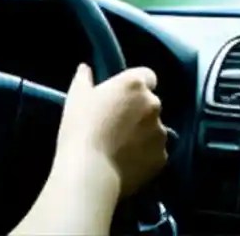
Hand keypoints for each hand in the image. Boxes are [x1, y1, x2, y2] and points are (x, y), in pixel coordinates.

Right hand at [53, 64, 167, 197]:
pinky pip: (155, 152)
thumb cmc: (81, 128)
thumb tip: (85, 68)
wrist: (90, 171)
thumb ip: (84, 79)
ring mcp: (161, 132)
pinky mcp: (162, 158)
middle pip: (150, 103)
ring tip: (120, 148)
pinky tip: (127, 163)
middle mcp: (153, 104)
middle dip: (139, 111)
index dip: (136, 85)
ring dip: (143, 134)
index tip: (122, 97)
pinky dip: (145, 155)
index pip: (147, 76)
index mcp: (134, 85)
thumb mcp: (77, 98)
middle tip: (117, 125)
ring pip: (154, 129)